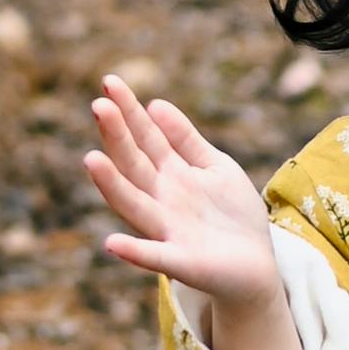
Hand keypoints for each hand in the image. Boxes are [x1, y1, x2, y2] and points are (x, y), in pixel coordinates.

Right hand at [86, 79, 296, 349]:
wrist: (257, 267)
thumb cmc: (232, 215)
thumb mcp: (214, 167)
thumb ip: (185, 140)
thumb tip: (155, 103)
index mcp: (172, 174)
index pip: (146, 137)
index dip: (129, 111)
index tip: (110, 82)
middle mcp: (163, 199)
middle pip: (136, 164)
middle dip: (118, 137)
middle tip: (98, 105)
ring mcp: (169, 231)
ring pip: (135, 204)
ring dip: (113, 185)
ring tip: (91, 159)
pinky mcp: (183, 263)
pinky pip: (156, 258)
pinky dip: (135, 252)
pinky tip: (112, 243)